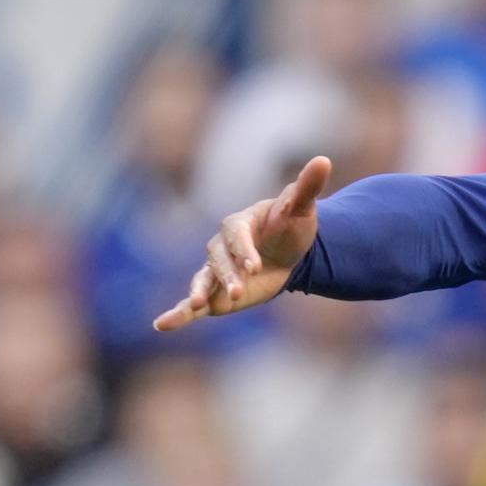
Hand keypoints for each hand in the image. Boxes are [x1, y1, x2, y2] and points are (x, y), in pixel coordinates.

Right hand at [152, 155, 330, 331]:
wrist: (286, 252)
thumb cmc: (290, 226)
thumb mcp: (300, 207)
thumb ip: (306, 186)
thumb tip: (323, 160)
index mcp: (238, 224)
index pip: (236, 236)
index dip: (244, 250)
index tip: (255, 266)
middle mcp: (220, 246)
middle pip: (219, 260)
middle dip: (228, 275)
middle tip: (240, 291)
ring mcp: (215, 270)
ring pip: (203, 280)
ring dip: (199, 292)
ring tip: (195, 306)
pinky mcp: (215, 292)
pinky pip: (192, 303)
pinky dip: (177, 314)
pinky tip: (161, 325)